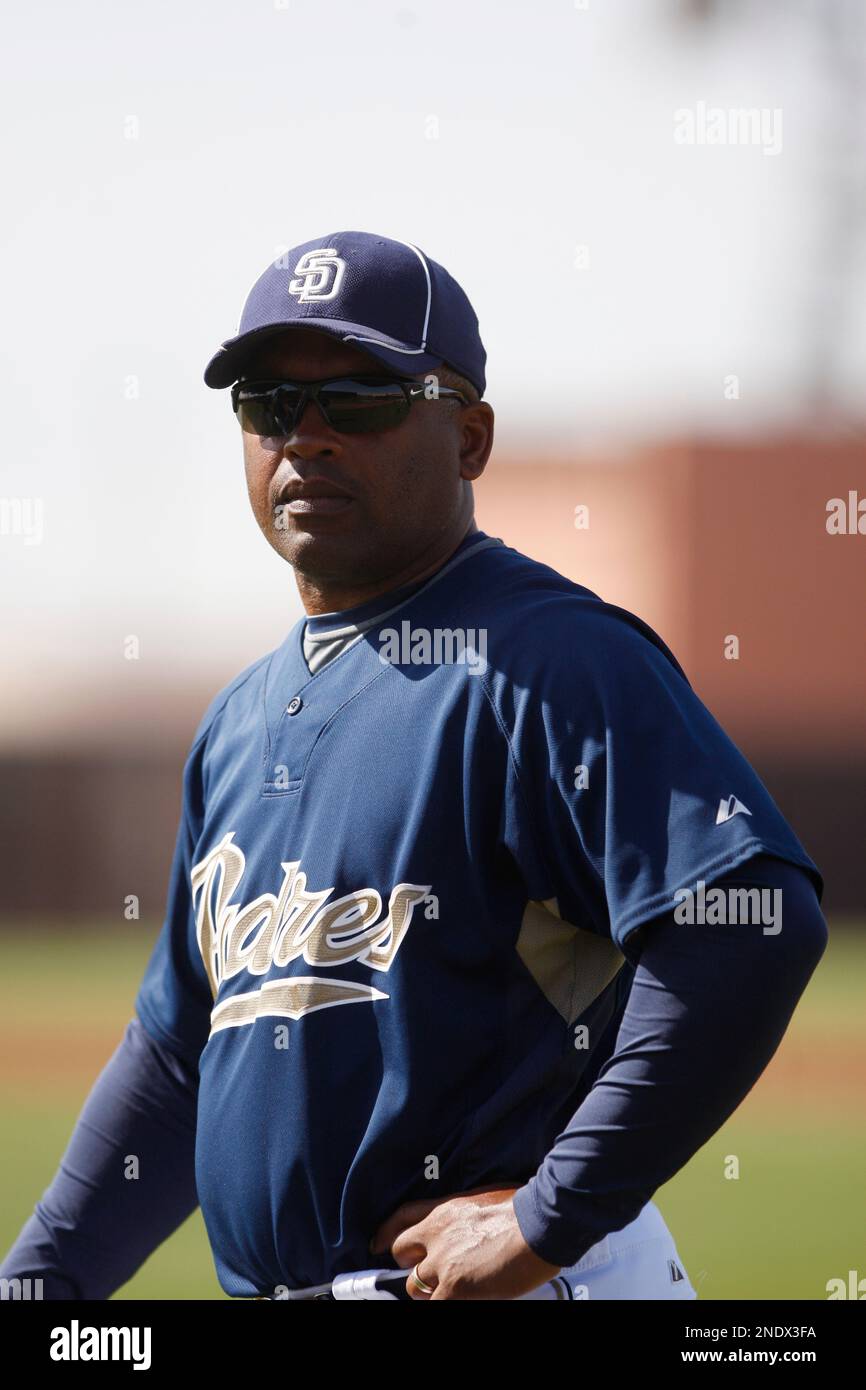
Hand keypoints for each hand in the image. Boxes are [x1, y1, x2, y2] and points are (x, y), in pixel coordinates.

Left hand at [369, 1184, 560, 1300]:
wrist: (539, 1224)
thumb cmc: (524, 1209)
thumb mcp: (485, 1199)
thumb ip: (464, 1215)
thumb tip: (465, 1227)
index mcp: (445, 1209)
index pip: (402, 1217)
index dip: (386, 1232)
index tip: (377, 1242)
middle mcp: (436, 1233)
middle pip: (400, 1251)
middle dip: (409, 1264)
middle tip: (423, 1273)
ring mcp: (443, 1262)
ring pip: (414, 1285)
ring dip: (428, 1290)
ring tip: (449, 1290)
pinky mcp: (454, 1288)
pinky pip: (434, 1304)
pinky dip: (442, 1302)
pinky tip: (459, 1299)